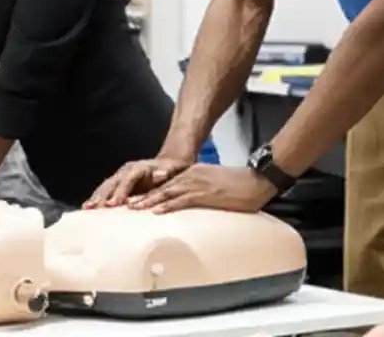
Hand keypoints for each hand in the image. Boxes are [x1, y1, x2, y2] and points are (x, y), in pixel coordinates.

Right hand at [83, 154, 194, 207]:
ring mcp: (121, 175)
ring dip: (96, 197)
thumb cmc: (172, 170)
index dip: (121, 191)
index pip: (128, 179)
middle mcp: (127, 170)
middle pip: (113, 182)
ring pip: (106, 186)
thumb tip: (162, 174)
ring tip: (87, 208)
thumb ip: (166, 173)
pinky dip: (97, 198)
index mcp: (139, 168)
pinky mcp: (118, 183)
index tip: (115, 203)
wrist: (169, 164)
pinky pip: (105, 190)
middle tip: (96, 208)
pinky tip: (88, 207)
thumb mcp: (173, 170)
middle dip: (104, 195)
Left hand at [126, 164, 275, 213]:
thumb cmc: (241, 185)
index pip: (166, 183)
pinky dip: (167, 205)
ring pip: (167, 192)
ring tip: (133, 208)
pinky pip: (182, 200)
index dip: (149, 192)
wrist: (258, 179)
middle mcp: (192, 175)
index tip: (134, 199)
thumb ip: (203, 191)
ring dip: (149, 201)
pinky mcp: (206, 193)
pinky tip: (157, 211)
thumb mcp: (217, 185)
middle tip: (125, 204)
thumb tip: (194, 201)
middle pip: (161, 187)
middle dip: (142, 196)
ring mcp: (198, 183)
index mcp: (194, 173)